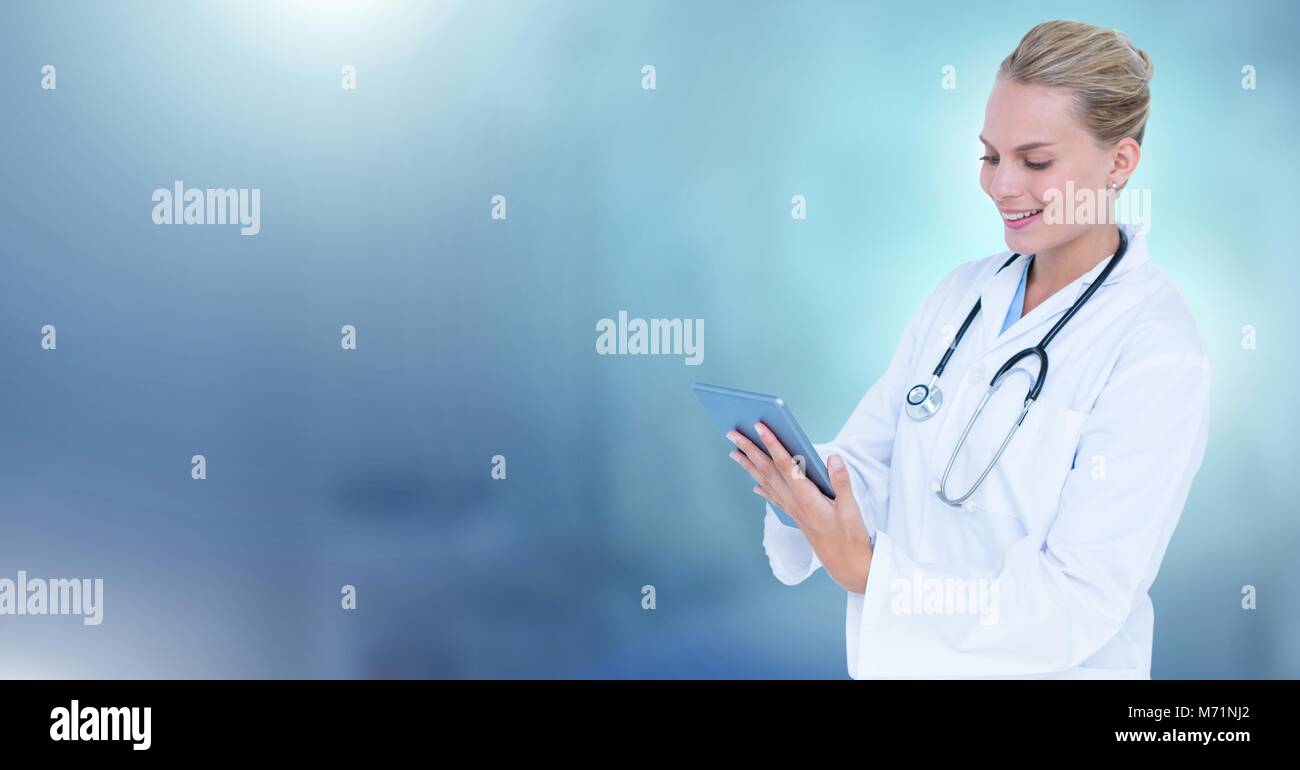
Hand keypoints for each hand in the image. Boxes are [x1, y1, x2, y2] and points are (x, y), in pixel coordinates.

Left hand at [728, 422, 872, 593]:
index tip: (760, 427)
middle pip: (768, 470)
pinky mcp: (795, 516)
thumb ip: (841, 481)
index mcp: (807, 497)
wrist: (846, 564)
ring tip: (734, 452)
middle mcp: (794, 502)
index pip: (786, 464)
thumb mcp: (851, 508)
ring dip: (749, 466)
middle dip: (749, 450)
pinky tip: (754, 484)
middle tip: (732, 433)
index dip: (772, 444)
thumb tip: (832, 457)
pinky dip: (762, 487)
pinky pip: (773, 497)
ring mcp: (792, 509)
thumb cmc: (850, 536)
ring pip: (766, 482)